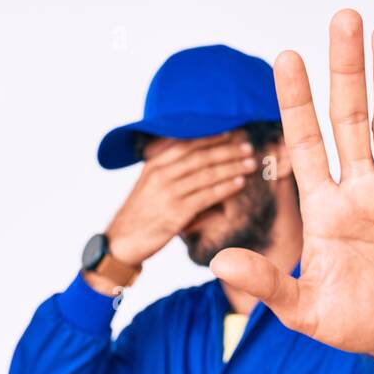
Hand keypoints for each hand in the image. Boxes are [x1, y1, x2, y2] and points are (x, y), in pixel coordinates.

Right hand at [104, 132, 259, 266]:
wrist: (122, 242)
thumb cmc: (141, 215)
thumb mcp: (149, 186)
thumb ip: (171, 173)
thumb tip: (200, 166)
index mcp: (154, 164)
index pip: (187, 144)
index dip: (212, 136)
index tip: (232, 132)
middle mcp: (161, 174)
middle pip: (201, 156)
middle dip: (227, 150)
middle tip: (248, 146)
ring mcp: (169, 193)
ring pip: (207, 174)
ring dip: (232, 167)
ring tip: (250, 163)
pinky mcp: (177, 212)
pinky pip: (207, 195)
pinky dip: (225, 188)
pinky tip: (239, 183)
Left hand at [209, 9, 373, 373]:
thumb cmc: (352, 323)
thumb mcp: (302, 310)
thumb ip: (266, 284)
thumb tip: (218, 263)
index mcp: (324, 208)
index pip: (305, 143)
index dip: (297, 101)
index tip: (285, 58)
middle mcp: (360, 189)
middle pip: (349, 118)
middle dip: (345, 71)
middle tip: (343, 20)